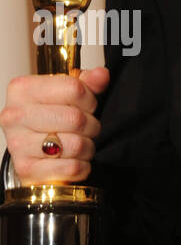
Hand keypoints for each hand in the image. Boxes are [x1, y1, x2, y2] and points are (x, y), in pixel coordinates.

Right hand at [0, 66, 108, 182]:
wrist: (31, 151)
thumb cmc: (49, 119)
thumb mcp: (66, 94)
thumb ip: (86, 82)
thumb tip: (101, 75)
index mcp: (22, 89)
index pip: (74, 88)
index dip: (90, 99)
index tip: (86, 105)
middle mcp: (15, 115)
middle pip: (76, 118)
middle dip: (91, 125)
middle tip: (86, 128)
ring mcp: (18, 144)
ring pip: (76, 145)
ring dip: (87, 147)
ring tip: (79, 144)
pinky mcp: (27, 169)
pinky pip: (72, 167)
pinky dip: (82, 166)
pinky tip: (73, 160)